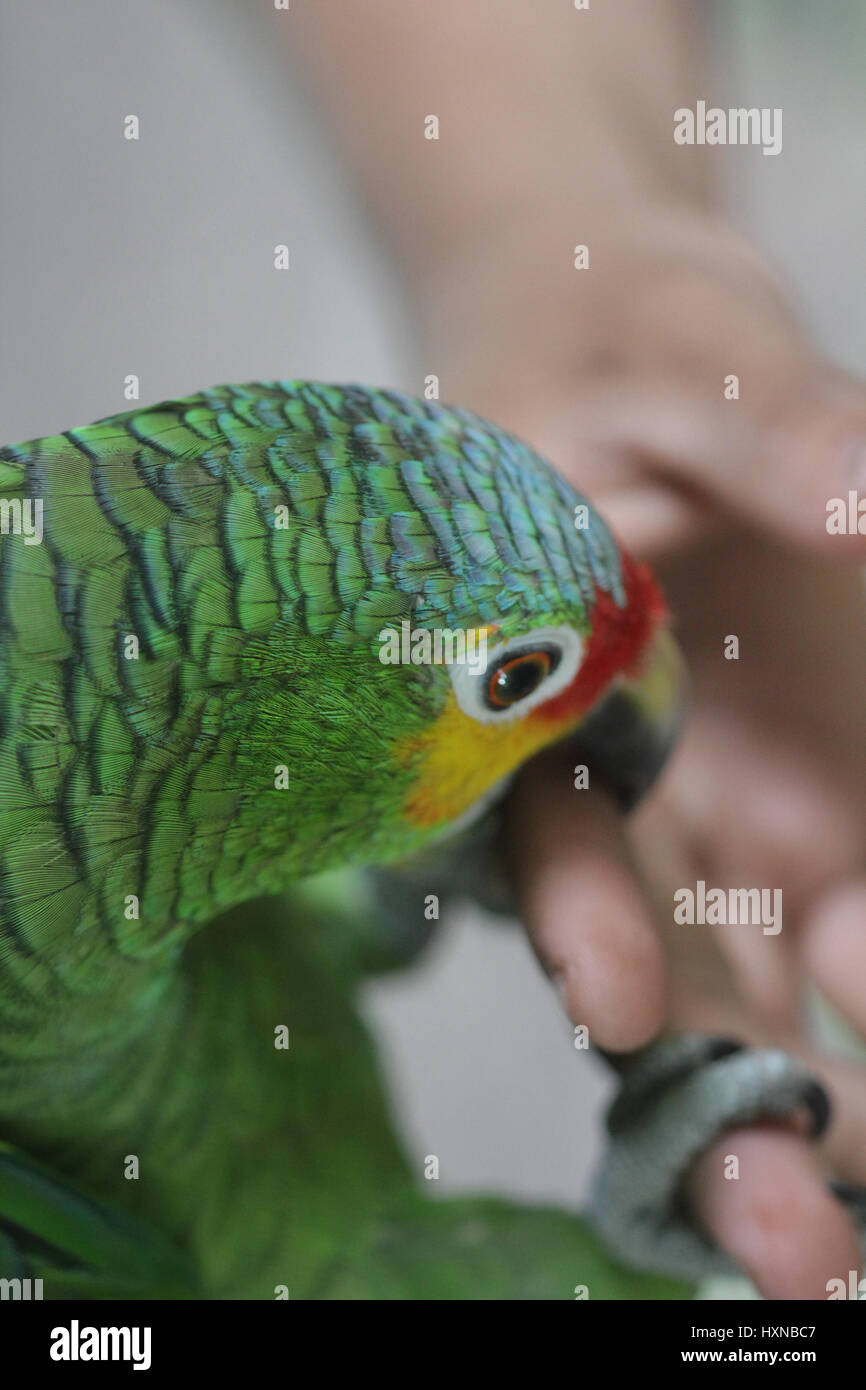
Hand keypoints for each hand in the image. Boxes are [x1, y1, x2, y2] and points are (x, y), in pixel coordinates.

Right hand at [439, 203, 865, 1297]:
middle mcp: (633, 773)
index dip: (577, 910)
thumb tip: (860, 492)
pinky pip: (829, 918)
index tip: (614, 999)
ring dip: (803, 1103)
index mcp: (552, 678)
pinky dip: (860, 981)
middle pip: (650, 960)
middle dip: (707, 1098)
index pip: (546, 821)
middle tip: (783, 1233)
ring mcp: (723, 796)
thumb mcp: (682, 347)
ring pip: (749, 982)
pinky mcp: (805, 796)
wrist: (633, 336)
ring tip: (848, 1238)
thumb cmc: (610, 325)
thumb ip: (762, 421)